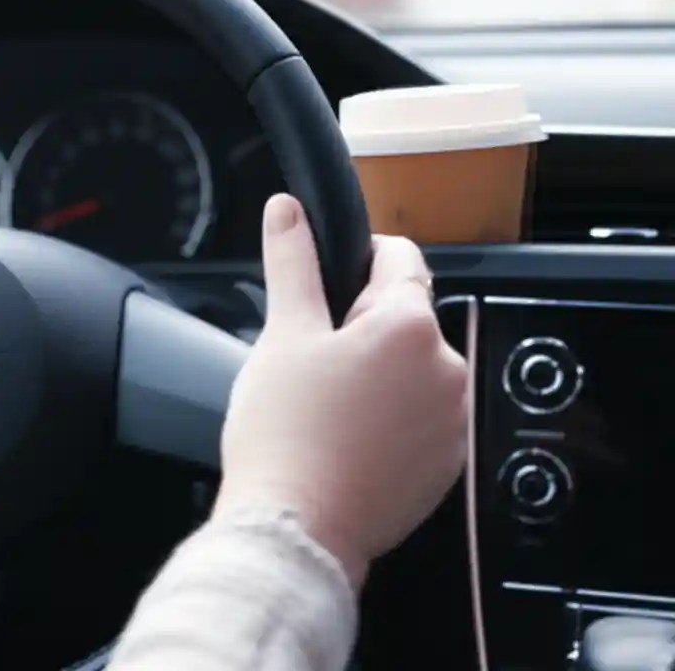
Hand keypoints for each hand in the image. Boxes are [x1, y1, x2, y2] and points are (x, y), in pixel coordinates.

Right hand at [215, 194, 466, 588]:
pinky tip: (346, 441)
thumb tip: (288, 208)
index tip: (325, 288)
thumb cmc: (286, 433)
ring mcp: (454, 421)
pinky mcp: (448, 465)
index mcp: (411, 326)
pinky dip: (391, 422)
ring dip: (380, 376)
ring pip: (413, 372)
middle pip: (406, 320)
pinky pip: (421, 421)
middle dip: (363, 329)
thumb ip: (293, 263)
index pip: (400, 258)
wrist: (297, 528)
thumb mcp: (282, 335)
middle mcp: (448, 368)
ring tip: (327, 408)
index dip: (357, 262)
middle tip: (311, 363)